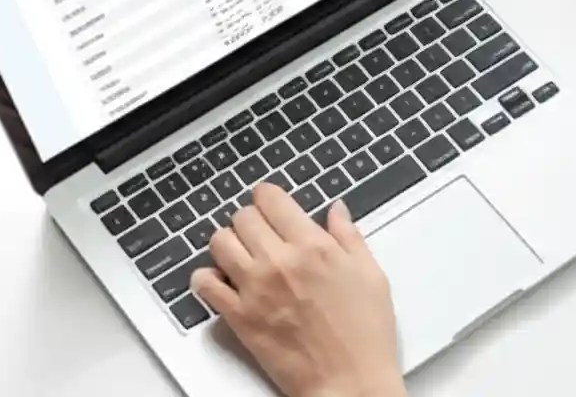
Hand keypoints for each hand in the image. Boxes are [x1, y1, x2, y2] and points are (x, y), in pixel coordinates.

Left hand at [191, 185, 404, 396]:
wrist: (349, 381)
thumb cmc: (365, 334)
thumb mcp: (371, 275)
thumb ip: (349, 237)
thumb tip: (337, 209)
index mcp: (314, 246)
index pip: (270, 198)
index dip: (268, 197)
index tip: (270, 203)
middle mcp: (280, 261)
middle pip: (242, 216)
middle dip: (251, 220)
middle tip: (261, 233)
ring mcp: (255, 288)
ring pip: (219, 242)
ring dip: (228, 243)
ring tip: (242, 254)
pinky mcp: (239, 317)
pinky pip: (204, 284)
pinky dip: (207, 278)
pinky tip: (223, 282)